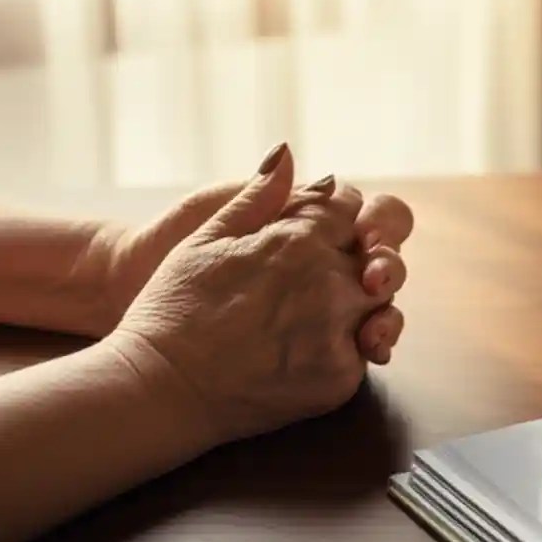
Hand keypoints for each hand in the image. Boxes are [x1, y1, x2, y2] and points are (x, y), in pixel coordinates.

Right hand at [105, 145, 394, 443]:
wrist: (161, 387)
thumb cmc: (174, 308)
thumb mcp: (207, 237)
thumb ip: (259, 196)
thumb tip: (288, 154)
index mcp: (300, 239)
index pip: (353, 207)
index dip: (341, 214)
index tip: (325, 229)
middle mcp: (330, 282)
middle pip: (378, 256)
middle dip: (364, 260)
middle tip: (327, 278)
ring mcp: (340, 331)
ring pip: (381, 305)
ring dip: (363, 305)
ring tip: (321, 316)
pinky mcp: (340, 377)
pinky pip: (364, 352)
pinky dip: (348, 348)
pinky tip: (311, 349)